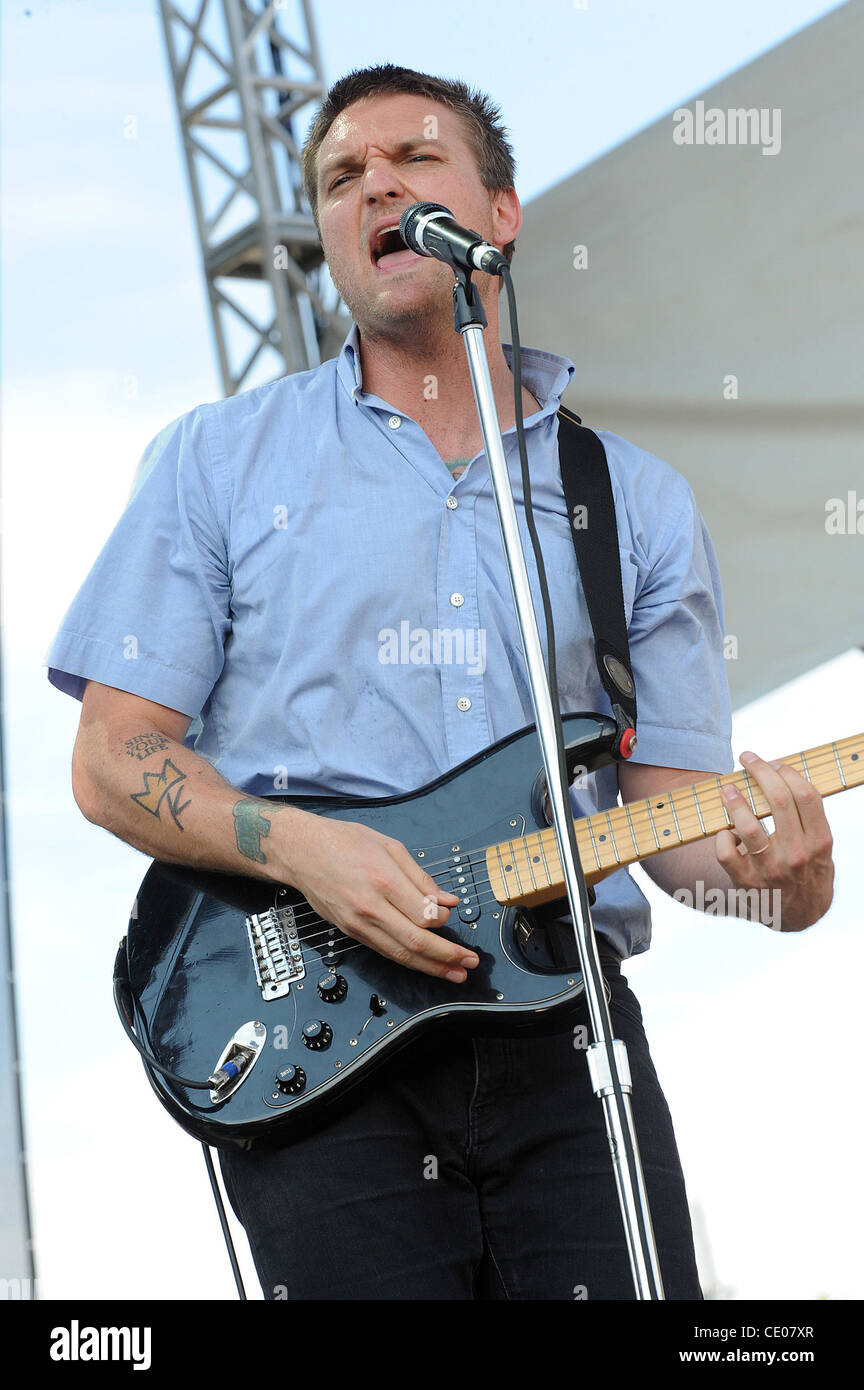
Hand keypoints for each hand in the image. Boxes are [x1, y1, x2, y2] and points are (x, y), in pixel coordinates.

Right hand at [280, 812, 477, 980]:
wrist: (300, 852)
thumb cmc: (343, 842)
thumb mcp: (389, 846)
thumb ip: (420, 877)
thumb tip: (447, 901)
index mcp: (383, 880)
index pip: (424, 914)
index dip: (444, 920)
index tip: (450, 915)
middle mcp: (370, 907)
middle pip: (416, 942)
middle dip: (447, 957)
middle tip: (469, 964)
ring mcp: (358, 923)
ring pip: (399, 954)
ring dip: (430, 968)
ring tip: (454, 974)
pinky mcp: (350, 932)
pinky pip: (383, 951)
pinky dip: (406, 961)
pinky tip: (423, 965)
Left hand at [715, 750, 833, 930]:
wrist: (799, 916)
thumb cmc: (809, 871)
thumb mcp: (820, 846)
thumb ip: (808, 817)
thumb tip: (782, 776)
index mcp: (819, 842)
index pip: (805, 795)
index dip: (787, 772)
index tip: (774, 762)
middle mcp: (797, 855)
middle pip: (777, 801)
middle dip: (759, 771)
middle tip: (747, 758)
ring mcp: (770, 870)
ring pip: (747, 826)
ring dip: (734, 801)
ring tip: (727, 789)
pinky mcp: (746, 883)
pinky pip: (726, 852)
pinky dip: (722, 837)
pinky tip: (726, 833)